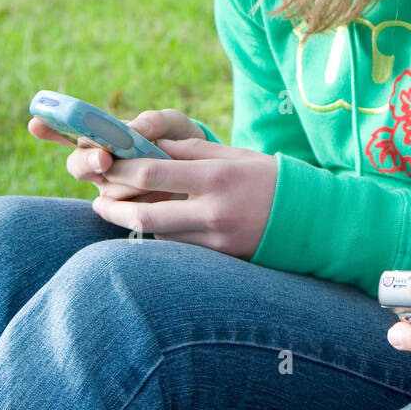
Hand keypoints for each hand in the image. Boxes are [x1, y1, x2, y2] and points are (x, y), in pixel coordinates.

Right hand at [28, 107, 201, 201]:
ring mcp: (112, 192)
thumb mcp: (173, 125)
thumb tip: (135, 129)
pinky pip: (126, 211)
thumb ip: (155, 121)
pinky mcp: (129, 214)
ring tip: (156, 174)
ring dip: (127, 181)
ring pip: (106, 189)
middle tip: (105, 160)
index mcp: (104, 139)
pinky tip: (161, 194)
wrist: (207, 174)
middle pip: (77, 166)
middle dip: (89, 161)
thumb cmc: (182, 141)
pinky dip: (144, 199)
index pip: (70, 133)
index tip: (36, 122)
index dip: (50, 128)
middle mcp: (101, 166)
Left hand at [28, 110, 276, 257]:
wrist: (312, 220)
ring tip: (125, 211)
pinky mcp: (219, 260)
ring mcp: (216, 240)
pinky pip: (178, 249)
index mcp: (216, 177)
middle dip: (114, 207)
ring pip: (157, 235)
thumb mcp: (236, 155)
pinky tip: (160, 226)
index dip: (120, 169)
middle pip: (144, 213)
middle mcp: (213, 211)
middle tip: (98, 201)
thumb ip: (193, 153)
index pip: (152, 173)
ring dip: (137, 223)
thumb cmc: (271, 179)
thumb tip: (152, 148)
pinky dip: (163, 237)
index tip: (105, 165)